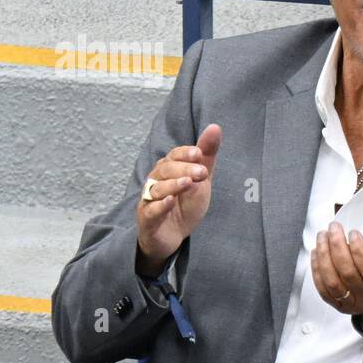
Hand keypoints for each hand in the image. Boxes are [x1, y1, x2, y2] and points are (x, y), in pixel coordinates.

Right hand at [136, 124, 221, 274]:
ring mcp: (149, 201)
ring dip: (172, 185)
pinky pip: (151, 211)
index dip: (185, 154)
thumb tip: (215, 127)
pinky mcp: (147, 220)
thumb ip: (207, 155)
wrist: (173, 235)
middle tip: (202, 172)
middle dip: (183, 169)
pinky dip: (159, 206)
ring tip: (188, 183)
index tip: (199, 153)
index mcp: (168, 170)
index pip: (173, 156)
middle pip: (165, 170)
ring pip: (156, 189)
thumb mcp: (201, 179)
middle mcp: (155, 182)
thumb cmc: (184, 203)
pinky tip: (169, 201)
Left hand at [312, 219, 362, 316]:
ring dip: (324, 257)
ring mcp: (354, 304)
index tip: (354, 233)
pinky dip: (317, 271)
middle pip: (348, 274)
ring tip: (322, 236)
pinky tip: (317, 252)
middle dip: (337, 247)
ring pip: (333, 282)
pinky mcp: (341, 305)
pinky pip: (324, 291)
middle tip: (334, 227)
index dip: (359, 251)